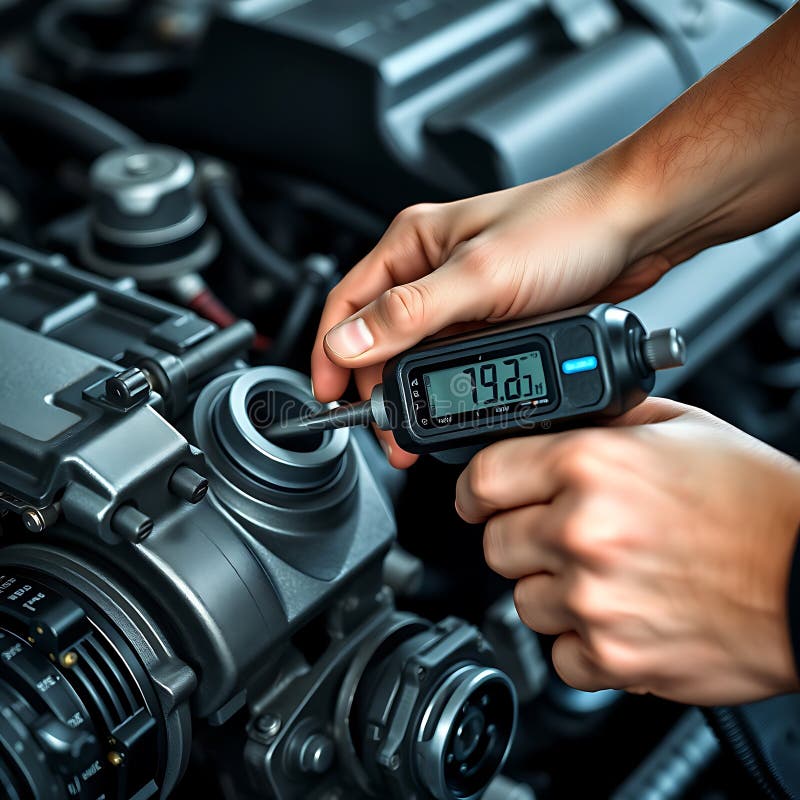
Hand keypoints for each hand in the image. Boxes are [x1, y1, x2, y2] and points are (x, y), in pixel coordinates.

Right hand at [311, 160, 669, 466]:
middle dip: (375, 385)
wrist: (636, 225)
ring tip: (416, 426)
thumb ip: (410, 314)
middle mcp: (431, 267)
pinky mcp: (491, 313)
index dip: (330, 354)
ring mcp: (462, 292)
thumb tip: (347, 343)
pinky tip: (452, 401)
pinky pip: (453, 354)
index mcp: (413, 245)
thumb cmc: (567, 228)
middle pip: (378, 335)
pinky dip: (446, 381)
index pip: (347, 304)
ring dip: (411, 389)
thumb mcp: (480, 276)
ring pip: (416, 350)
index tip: (330, 398)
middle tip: (386, 427)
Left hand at [455, 399, 799, 704]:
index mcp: (589, 463)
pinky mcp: (613, 655)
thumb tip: (553, 428)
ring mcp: (593, 597)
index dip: (477, 488)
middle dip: (520, 537)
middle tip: (562, 535)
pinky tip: (619, 613)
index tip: (480, 497)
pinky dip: (580, 639)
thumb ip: (605, 423)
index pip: (484, 476)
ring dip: (552, 588)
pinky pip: (558, 653)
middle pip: (494, 541)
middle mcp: (582, 529)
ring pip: (522, 599)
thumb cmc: (758, 503)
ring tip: (605, 574)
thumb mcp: (680, 427)